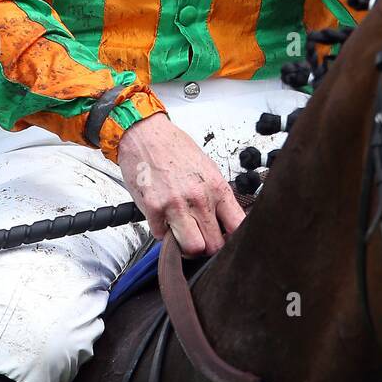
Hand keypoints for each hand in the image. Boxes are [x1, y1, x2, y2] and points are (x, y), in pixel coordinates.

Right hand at [116, 113, 245, 255]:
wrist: (145, 133)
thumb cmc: (174, 148)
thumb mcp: (207, 168)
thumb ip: (217, 195)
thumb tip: (225, 220)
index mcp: (216, 187)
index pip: (237, 227)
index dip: (233, 239)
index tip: (226, 238)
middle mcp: (198, 198)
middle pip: (214, 245)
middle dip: (208, 246)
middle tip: (201, 237)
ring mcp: (175, 205)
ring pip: (191, 248)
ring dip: (186, 246)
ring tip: (183, 234)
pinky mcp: (153, 208)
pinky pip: (162, 237)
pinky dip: (163, 233)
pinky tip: (164, 219)